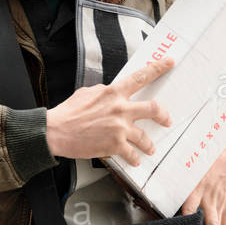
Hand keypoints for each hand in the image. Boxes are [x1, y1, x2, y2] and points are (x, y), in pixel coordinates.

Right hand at [45, 58, 174, 162]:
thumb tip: (112, 94)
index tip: (169, 63)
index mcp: (113, 93)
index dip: (158, 68)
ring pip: (144, 137)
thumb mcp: (87, 93)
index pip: (140, 77)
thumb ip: (104, 92)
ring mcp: (119, 128)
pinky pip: (131, 153)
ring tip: (150, 148)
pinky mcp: (115, 145)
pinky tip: (135, 161)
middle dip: (163, 116)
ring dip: (149, 144)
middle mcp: (120, 109)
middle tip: (167, 120)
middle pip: (153, 109)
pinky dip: (134, 159)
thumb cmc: (68, 113)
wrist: (56, 131)